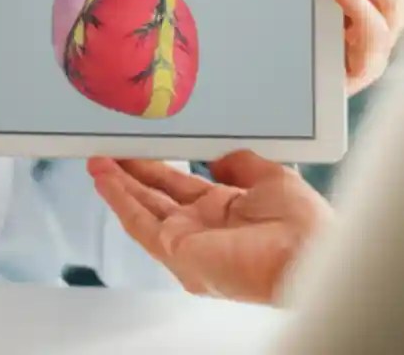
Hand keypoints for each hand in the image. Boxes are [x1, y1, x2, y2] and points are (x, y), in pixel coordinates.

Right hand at [88, 152, 330, 303]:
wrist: (306, 254)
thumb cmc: (303, 227)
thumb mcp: (270, 177)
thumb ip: (241, 164)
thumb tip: (222, 156)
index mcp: (224, 212)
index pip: (178, 186)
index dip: (156, 168)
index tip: (139, 150)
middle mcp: (201, 230)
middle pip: (154, 198)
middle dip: (128, 175)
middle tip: (107, 153)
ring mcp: (187, 243)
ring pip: (141, 211)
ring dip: (117, 187)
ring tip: (97, 163)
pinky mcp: (177, 252)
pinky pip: (140, 224)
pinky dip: (120, 202)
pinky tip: (106, 182)